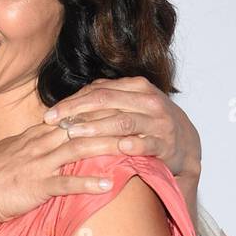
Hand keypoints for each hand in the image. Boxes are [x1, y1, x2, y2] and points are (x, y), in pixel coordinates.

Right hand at [0, 121, 122, 229]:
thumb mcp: (12, 151)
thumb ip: (33, 142)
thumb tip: (49, 135)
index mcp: (36, 135)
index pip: (73, 116)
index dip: (100, 111)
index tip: (124, 109)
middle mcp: (40, 144)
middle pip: (83, 127)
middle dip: (112, 123)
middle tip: (139, 122)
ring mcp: (39, 165)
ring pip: (79, 150)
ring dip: (108, 148)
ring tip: (134, 149)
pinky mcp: (36, 187)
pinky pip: (66, 183)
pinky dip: (88, 183)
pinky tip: (109, 185)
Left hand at [44, 75, 201, 184]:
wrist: (186, 144)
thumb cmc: (149, 123)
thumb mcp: (128, 105)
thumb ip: (103, 101)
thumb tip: (67, 104)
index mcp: (135, 87)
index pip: (97, 91)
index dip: (71, 102)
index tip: (49, 115)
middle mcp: (147, 100)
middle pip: (107, 102)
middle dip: (78, 113)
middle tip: (56, 124)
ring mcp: (158, 122)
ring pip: (123, 122)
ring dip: (97, 128)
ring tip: (75, 134)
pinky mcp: (166, 144)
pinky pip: (146, 144)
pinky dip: (131, 145)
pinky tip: (114, 148)